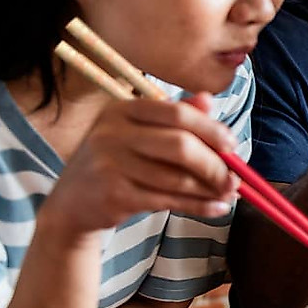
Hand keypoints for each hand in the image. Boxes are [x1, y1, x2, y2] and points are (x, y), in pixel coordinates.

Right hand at [44, 93, 237, 236]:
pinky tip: (216, 208)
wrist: (72, 203)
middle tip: (235, 177)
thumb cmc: (116, 164)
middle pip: (180, 146)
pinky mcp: (114, 195)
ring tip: (229, 193)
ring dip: (210, 189)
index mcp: (123, 110)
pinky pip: (168, 200)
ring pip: (177, 177)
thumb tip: (209, 100)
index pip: (177, 113)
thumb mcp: (138, 134)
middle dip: (215, 163)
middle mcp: (112, 133)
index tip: (232, 145)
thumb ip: (173, 117)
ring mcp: (110, 164)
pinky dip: (198, 206)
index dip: (211, 129)